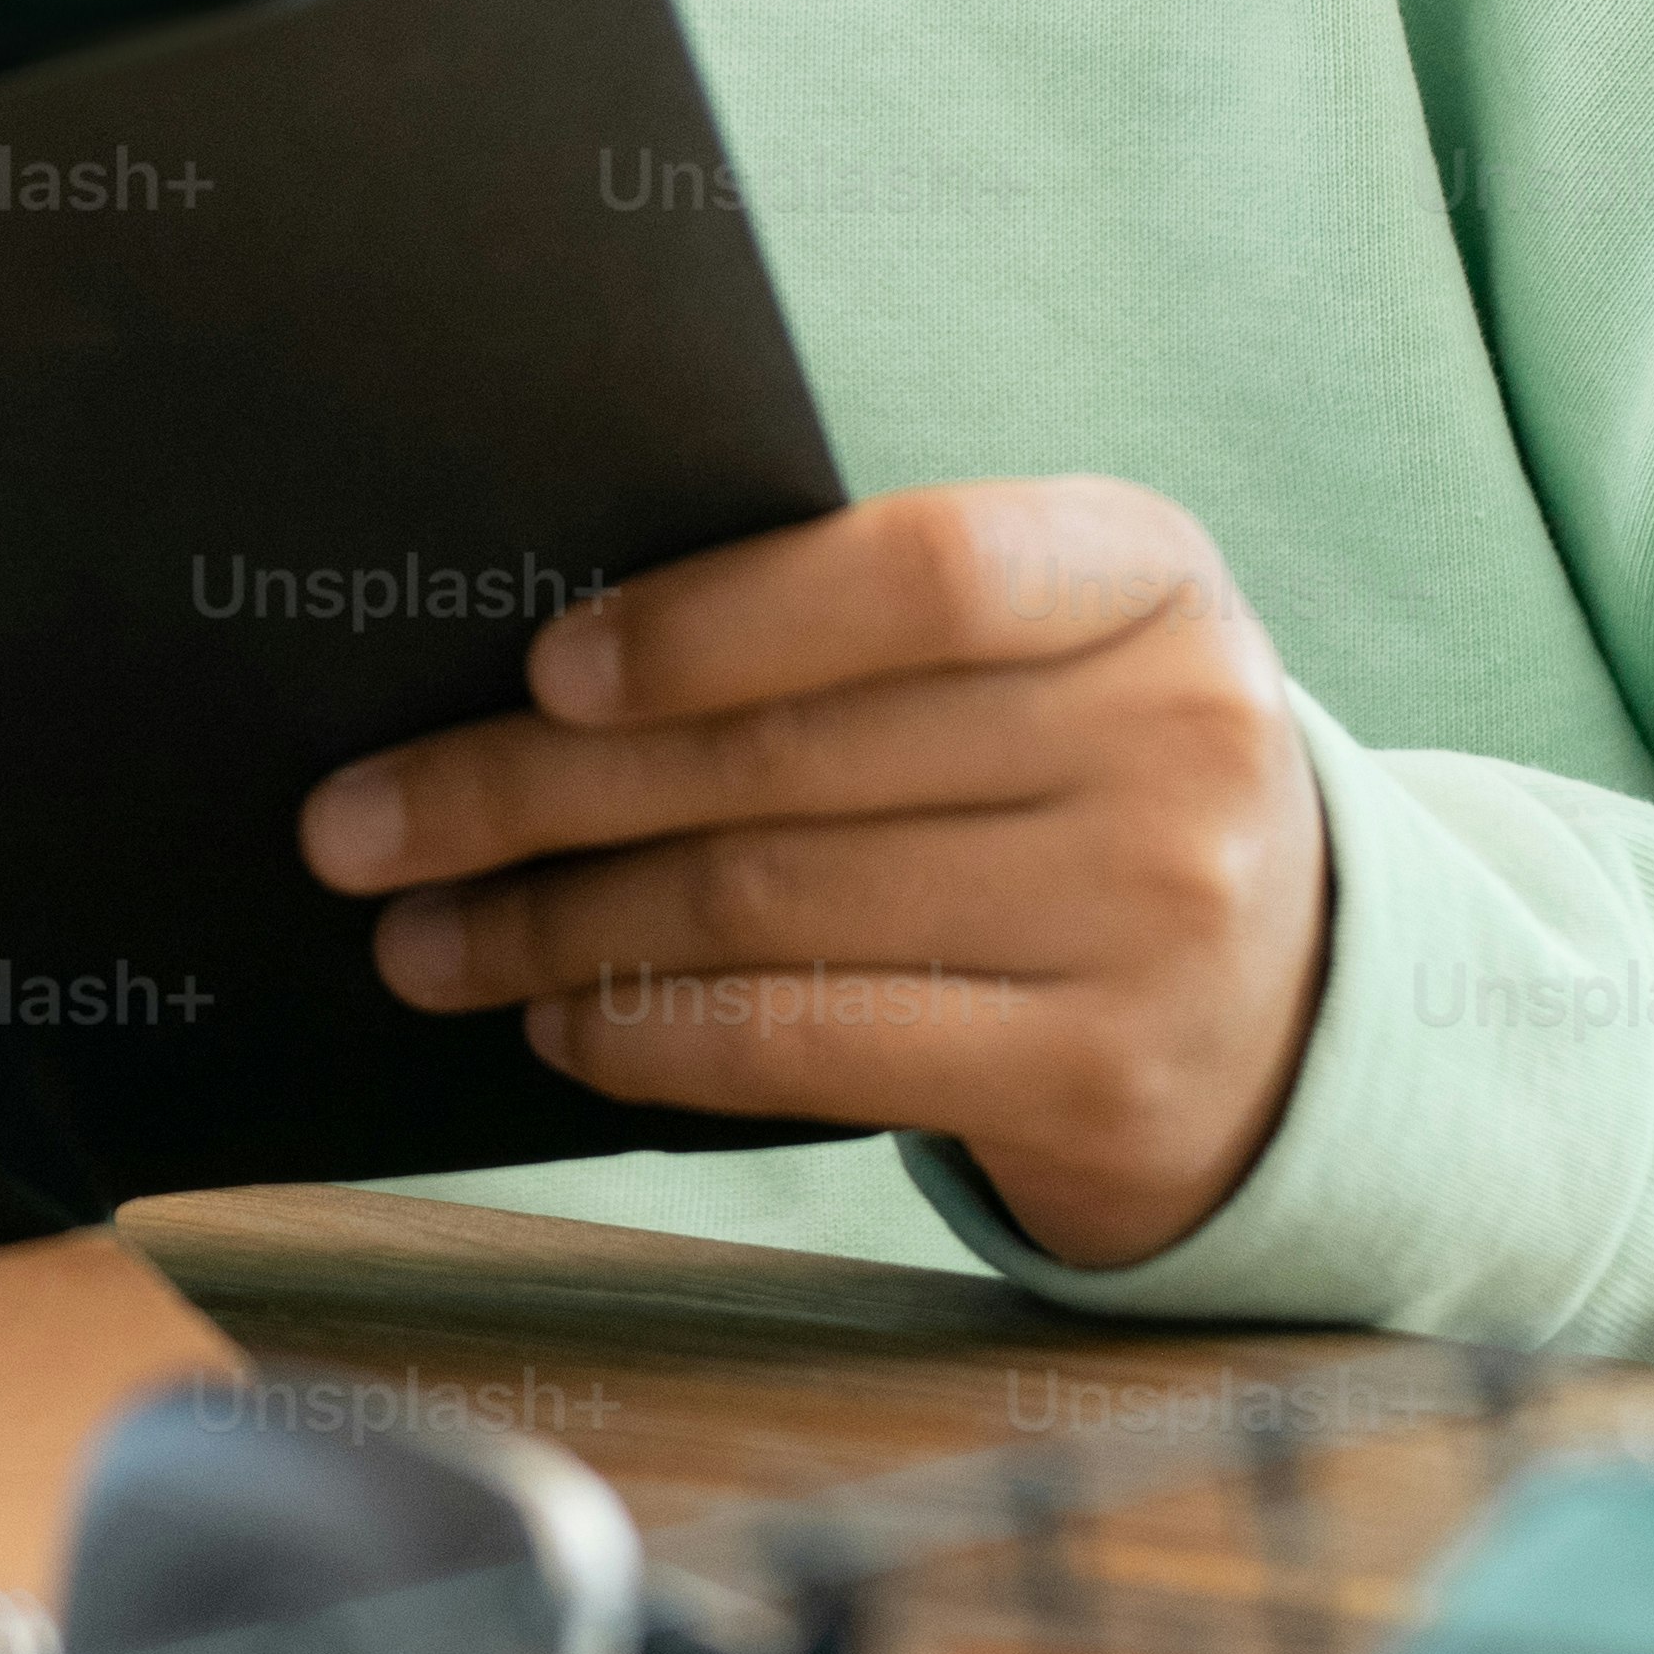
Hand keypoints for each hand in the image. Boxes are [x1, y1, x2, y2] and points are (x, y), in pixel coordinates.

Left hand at [298, 477, 1330, 1269]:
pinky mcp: (1107, 1080)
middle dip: (532, 794)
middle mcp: (1175, 738)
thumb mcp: (1033, 654)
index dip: (712, 622)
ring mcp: (1157, 920)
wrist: (1294, 999)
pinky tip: (561, 1021)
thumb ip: (847, 630)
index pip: (915, 574)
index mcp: (1143, 574)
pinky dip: (656, 1037)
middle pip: (789, 763)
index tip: (538, 666)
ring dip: (556, 929)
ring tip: (420, 935)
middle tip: (359, 825)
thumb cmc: (1074, 773)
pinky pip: (819, 1047)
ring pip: (776, 911)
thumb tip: (529, 674)